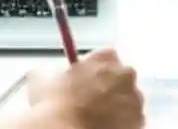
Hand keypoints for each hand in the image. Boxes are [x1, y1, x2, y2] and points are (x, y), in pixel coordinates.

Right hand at [27, 48, 144, 128]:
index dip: (96, 68)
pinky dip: (121, 125)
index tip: (86, 80)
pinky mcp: (139, 123)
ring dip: (116, 107)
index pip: (106, 56)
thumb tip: (38, 74)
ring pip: (128, 101)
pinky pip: (131, 122)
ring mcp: (135, 101)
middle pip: (121, 77)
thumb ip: (46, 74)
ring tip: (95, 120)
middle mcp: (125, 76)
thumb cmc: (54, 106)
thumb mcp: (41, 83)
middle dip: (109, 87)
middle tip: (91, 103)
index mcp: (105, 59)